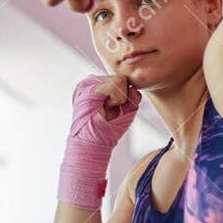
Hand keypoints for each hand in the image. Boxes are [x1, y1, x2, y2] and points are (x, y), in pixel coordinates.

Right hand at [58, 72, 139, 208]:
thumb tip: (134, 86)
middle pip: (122, 78)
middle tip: (107, 110)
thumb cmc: (106, 130)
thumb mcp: (125, 109)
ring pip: (120, 80)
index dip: (123, 97)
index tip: (111, 110)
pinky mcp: (88, 87)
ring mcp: (87, 83)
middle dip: (121, 97)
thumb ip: (131, 95)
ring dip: (118, 99)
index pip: (121, 80)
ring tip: (104, 110)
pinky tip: (104, 108)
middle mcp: (90, 82)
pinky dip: (116, 99)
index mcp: (96, 86)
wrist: (92, 144)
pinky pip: (115, 85)